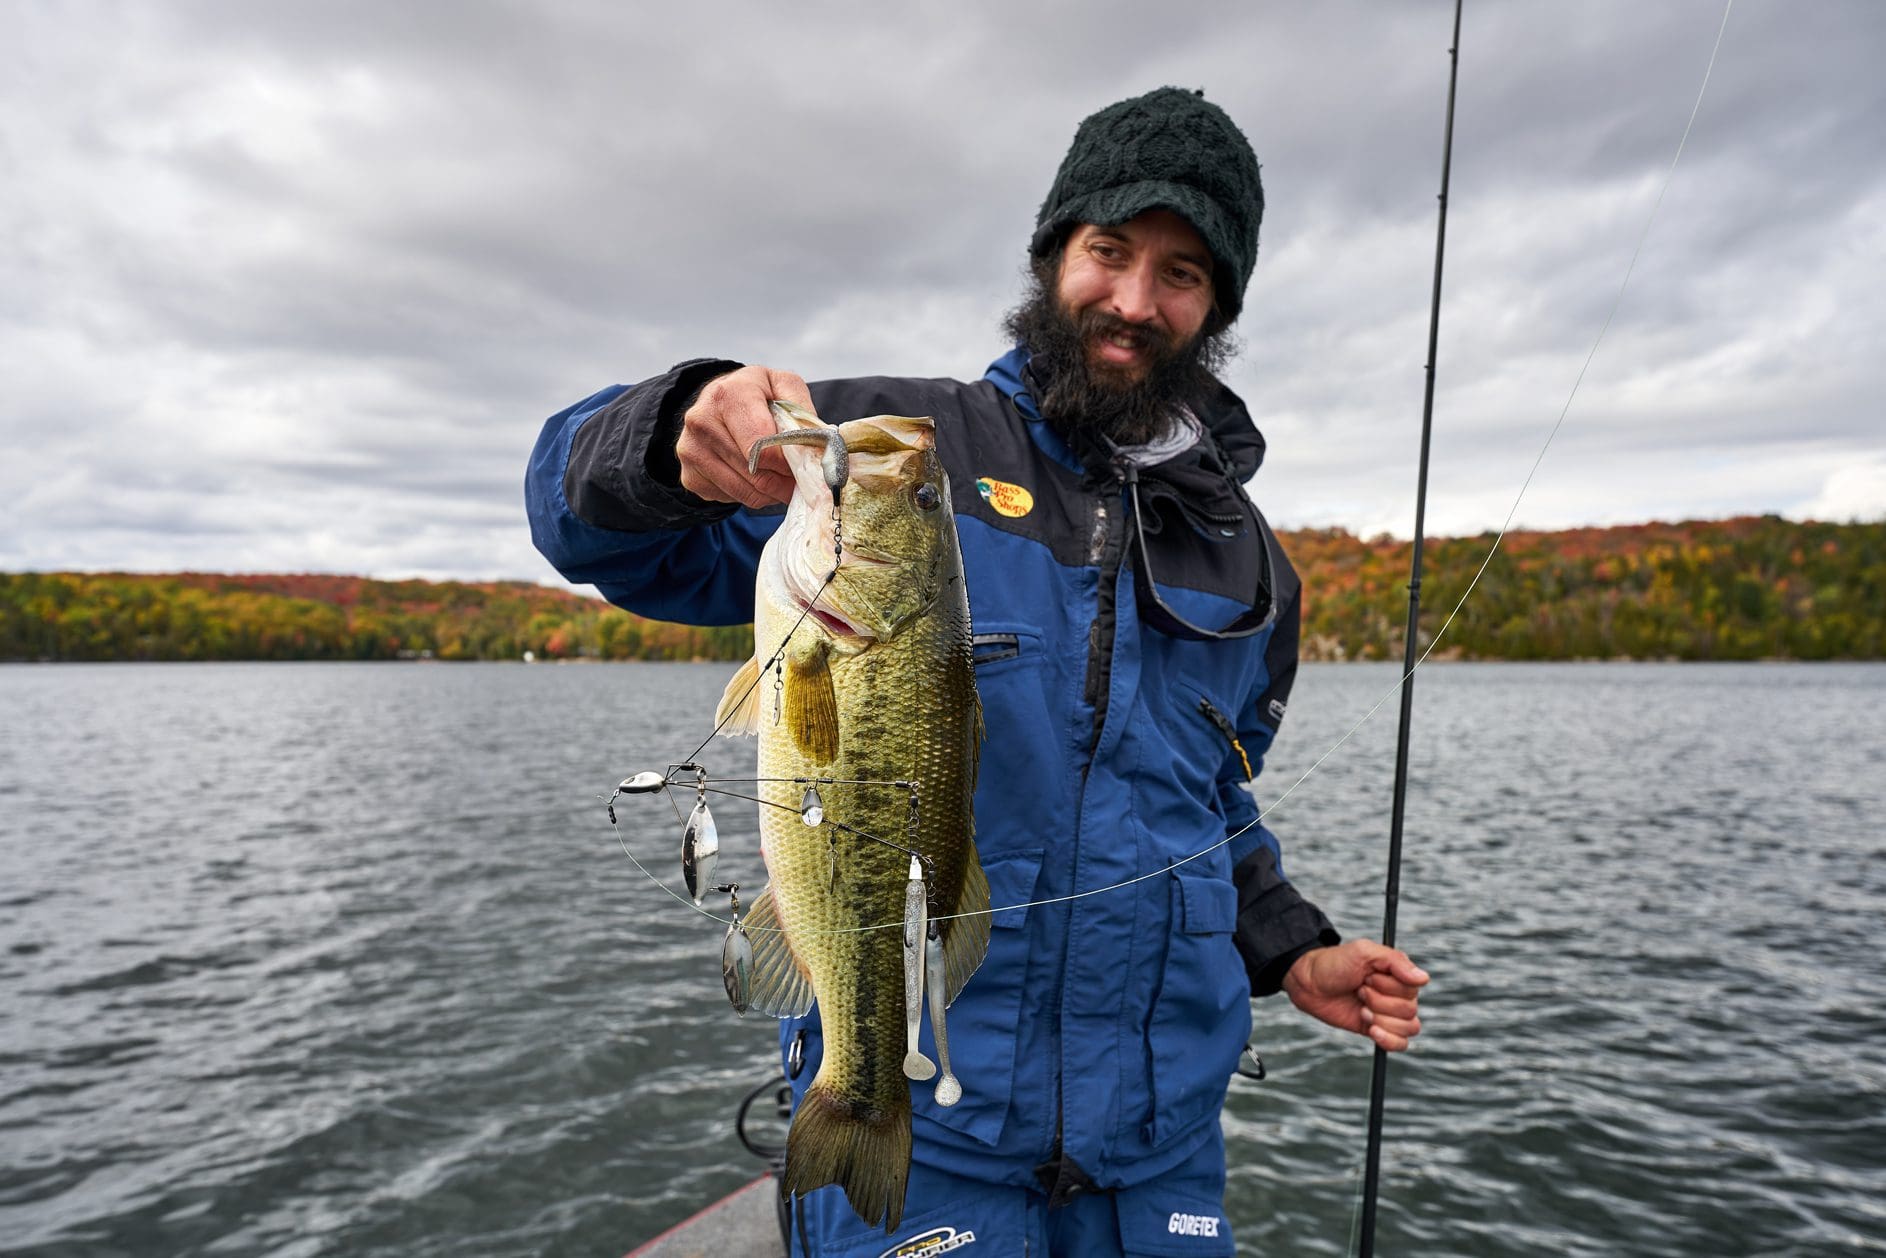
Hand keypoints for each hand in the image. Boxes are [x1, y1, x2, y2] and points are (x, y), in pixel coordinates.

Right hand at [675, 365, 814, 508]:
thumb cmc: (757, 394)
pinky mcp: (689, 476)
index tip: (799, 463)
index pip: (762, 445)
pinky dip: (750, 495)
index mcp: (728, 394)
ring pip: (745, 492)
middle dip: (783, 481)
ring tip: (779, 477)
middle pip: (755, 473)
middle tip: (796, 479)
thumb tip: (816, 449)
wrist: (719, 400)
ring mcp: (691, 450)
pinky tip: (753, 476)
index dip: (787, 461)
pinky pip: (731, 499)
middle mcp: (701, 420)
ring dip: (770, 492)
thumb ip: (802, 412)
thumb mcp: (784, 386)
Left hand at [1281, 940, 1427, 1051]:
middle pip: (1409, 1010)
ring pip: (1409, 1028)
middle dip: (1379, 1002)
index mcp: (1398, 974)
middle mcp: (1398, 994)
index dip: (1388, 986)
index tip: (1367, 977)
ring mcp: (1389, 1014)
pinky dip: (1389, 1041)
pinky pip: (1401, 1044)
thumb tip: (1424, 978)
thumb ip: (1395, 962)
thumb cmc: (1335, 963)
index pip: (1412, 989)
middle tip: (1359, 991)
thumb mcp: (1363, 952)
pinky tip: (1372, 1031)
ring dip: (1381, 1020)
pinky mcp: (1379, 1030)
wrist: (1309, 983)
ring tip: (1361, 1009)